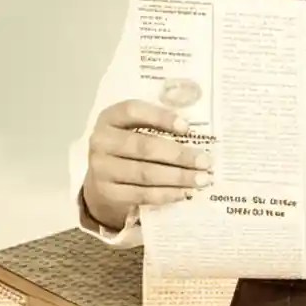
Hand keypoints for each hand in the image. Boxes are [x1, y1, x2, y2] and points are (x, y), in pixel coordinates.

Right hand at [82, 99, 212, 227]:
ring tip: (202, 179)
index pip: (133, 111)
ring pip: (145, 173)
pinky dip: (166, 194)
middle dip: (178, 155)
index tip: (187, 127)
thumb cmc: (126, 150)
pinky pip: (142, 194)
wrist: (100, 183)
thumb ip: (157, 127)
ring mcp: (101, 169)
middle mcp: (101, 141)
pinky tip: (184, 192)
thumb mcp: (133, 131)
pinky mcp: (107, 194)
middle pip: (143, 146)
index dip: (160, 117)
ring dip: (178, 177)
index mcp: (109, 118)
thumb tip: (196, 133)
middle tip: (205, 161)